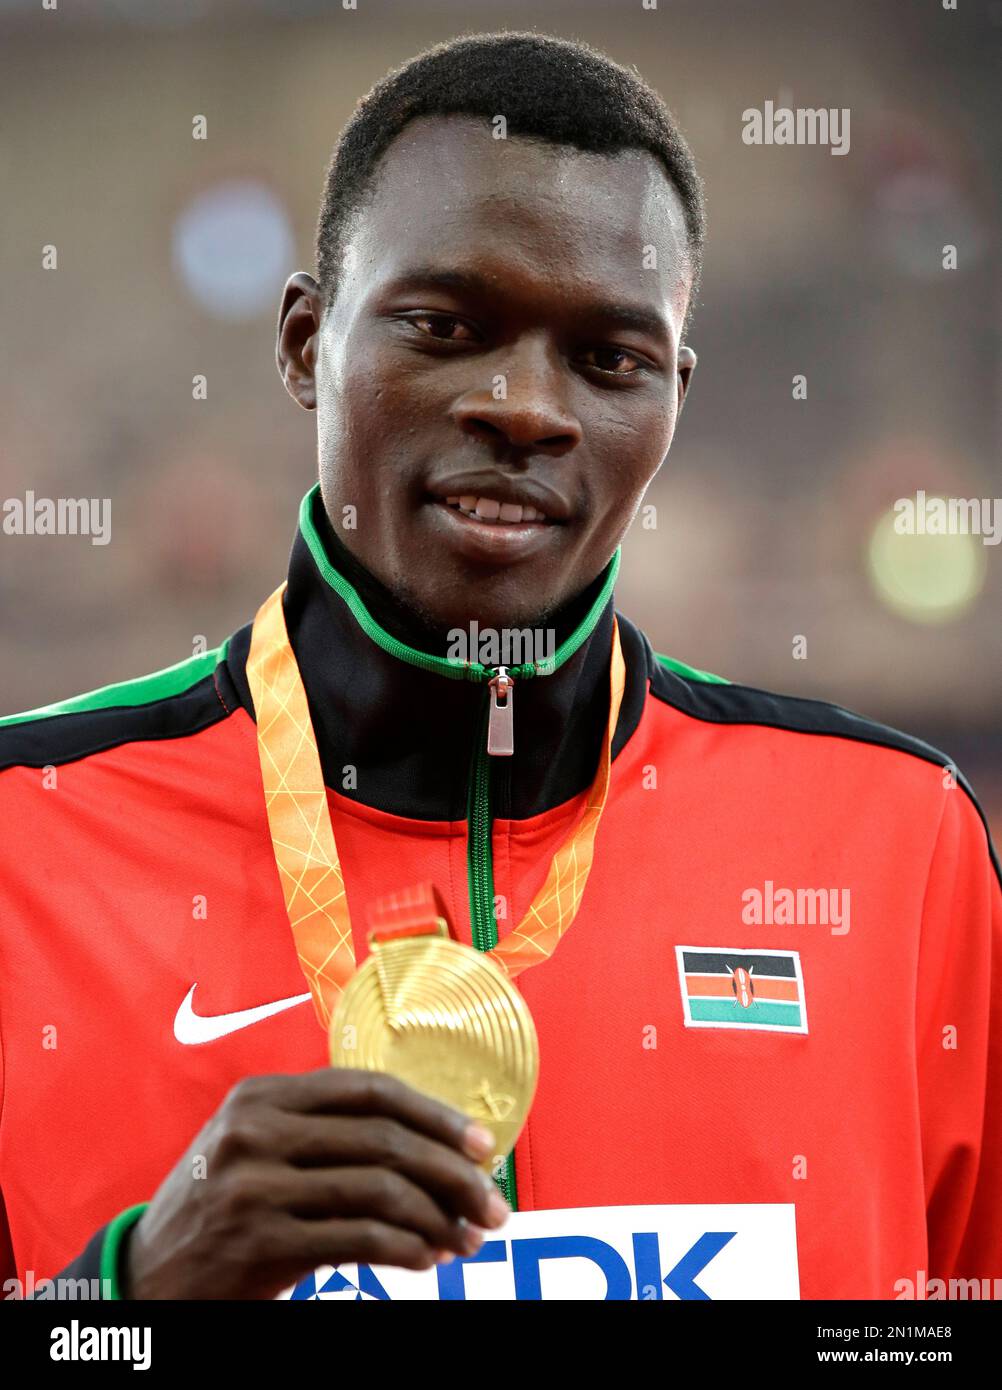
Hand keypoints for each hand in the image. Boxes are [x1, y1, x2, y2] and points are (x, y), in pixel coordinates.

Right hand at [124, 1069, 508, 1298]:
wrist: (150, 1275)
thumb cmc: (223, 1205)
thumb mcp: (257, 1148)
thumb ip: (326, 1133)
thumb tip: (436, 1148)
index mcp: (262, 1095)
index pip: (369, 1089)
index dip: (435, 1113)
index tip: (482, 1143)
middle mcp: (256, 1131)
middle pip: (384, 1139)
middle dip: (452, 1172)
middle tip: (492, 1204)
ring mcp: (255, 1186)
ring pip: (378, 1189)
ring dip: (438, 1218)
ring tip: (468, 1240)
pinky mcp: (260, 1242)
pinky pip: (357, 1239)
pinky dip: (405, 1250)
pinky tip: (426, 1260)